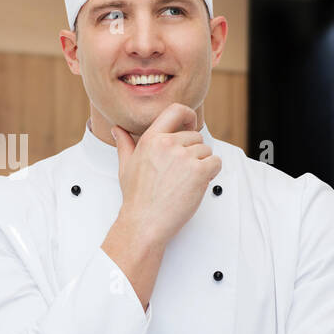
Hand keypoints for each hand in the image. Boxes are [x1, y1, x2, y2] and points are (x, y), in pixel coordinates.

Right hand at [111, 103, 222, 244]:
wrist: (145, 222)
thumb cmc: (136, 198)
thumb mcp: (126, 166)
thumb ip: (125, 144)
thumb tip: (117, 130)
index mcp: (152, 139)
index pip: (176, 110)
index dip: (188, 116)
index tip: (190, 125)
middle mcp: (168, 144)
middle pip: (196, 137)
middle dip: (194, 153)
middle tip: (181, 173)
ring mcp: (184, 157)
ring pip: (207, 151)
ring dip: (202, 165)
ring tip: (186, 181)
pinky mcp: (199, 172)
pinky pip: (216, 162)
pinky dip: (212, 173)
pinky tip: (197, 184)